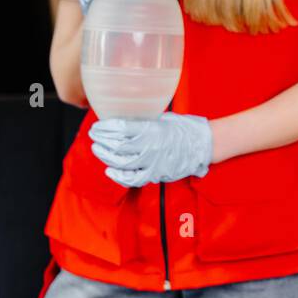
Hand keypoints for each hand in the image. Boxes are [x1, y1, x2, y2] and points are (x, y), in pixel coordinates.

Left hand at [89, 113, 212, 187]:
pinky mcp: (155, 174)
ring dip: (106, 156)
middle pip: (118, 145)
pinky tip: (109, 171)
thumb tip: (122, 121)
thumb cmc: (183, 128)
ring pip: (122, 162)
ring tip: (98, 149)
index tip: (98, 125)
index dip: (106, 127)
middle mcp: (150, 146)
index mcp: (153, 129)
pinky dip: (118, 176)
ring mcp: (153, 162)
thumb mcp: (163, 118)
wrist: (203, 144)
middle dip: (102, 140)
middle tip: (94, 135)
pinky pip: (133, 179)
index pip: (121, 128)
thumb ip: (143, 121)